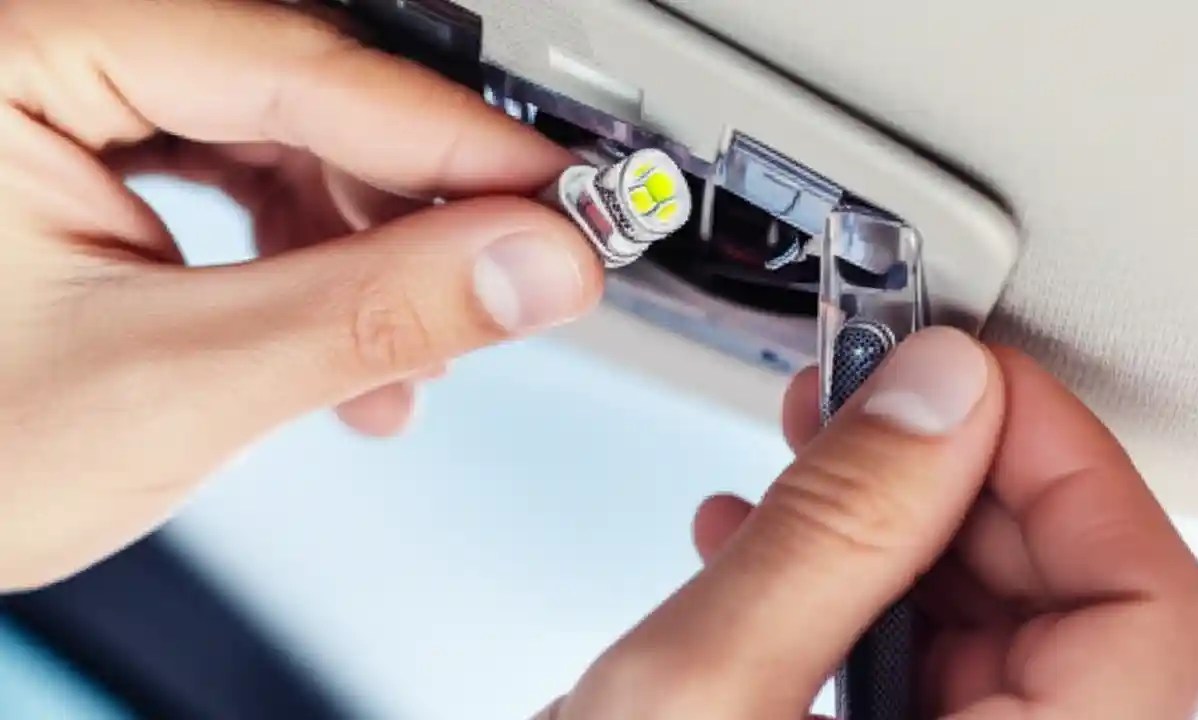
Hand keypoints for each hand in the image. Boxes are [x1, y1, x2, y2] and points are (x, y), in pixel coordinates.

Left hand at [0, 0, 601, 589]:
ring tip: (409, 351)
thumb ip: (368, 315)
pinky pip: (237, 171)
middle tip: (510, 269)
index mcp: (13, 47)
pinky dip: (309, 257)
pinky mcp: (84, 148)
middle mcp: (39, 48)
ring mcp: (57, 96)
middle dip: (410, 200)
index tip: (559, 192)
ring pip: (279, 132)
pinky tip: (341, 340)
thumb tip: (532, 265)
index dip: (448, 136)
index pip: (287, 58)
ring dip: (368, 246)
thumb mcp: (171, 385)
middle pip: (292, 85)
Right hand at [545, 328, 1197, 719]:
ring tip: (804, 459)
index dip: (1069, 467)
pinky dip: (853, 583)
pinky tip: (763, 543)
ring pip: (996, 628)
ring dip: (900, 519)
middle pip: (1081, 608)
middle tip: (870, 404)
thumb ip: (829, 538)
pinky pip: (922, 668)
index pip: (1150, 612)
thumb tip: (935, 395)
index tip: (962, 385)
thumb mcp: (697, 699)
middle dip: (966, 476)